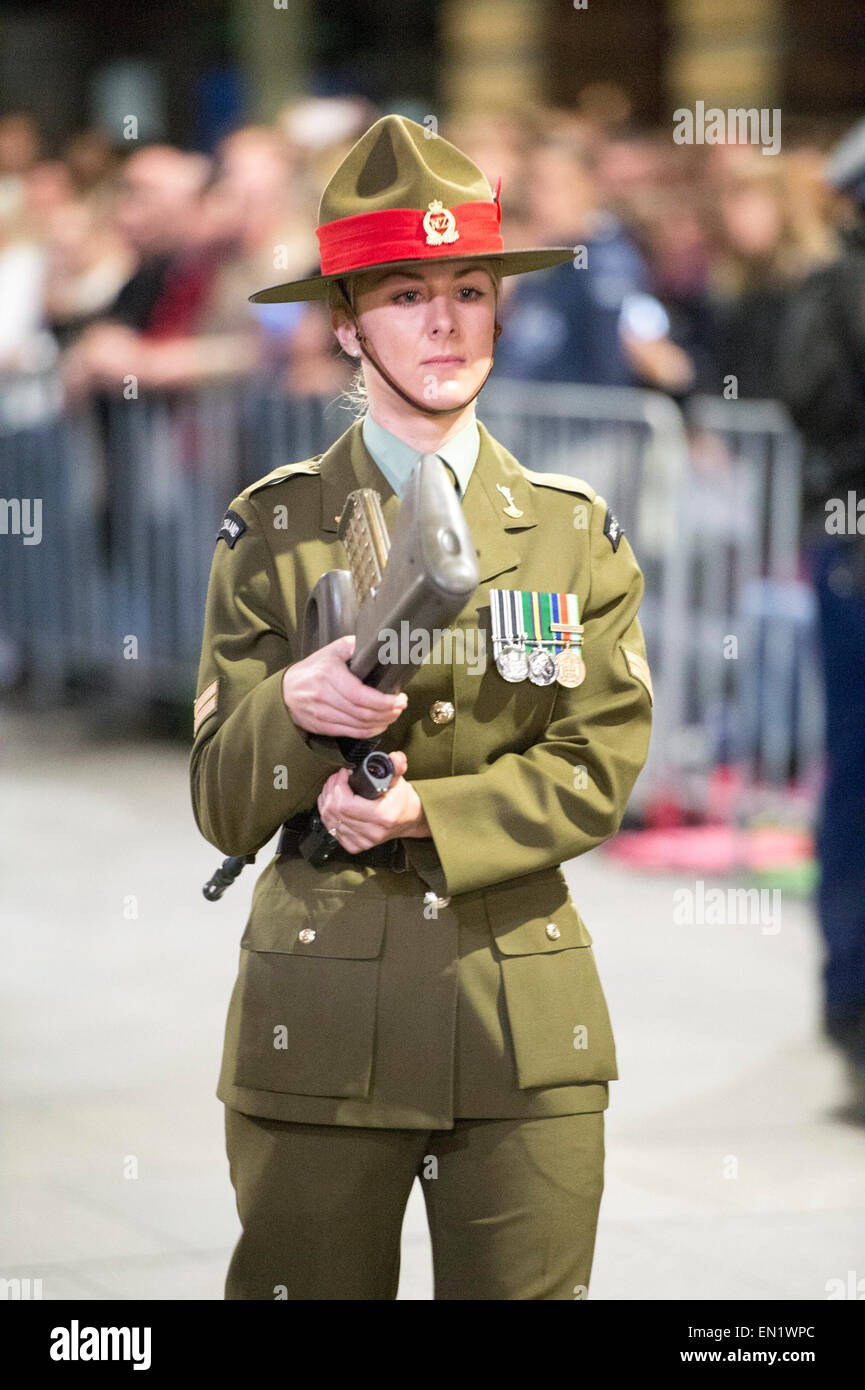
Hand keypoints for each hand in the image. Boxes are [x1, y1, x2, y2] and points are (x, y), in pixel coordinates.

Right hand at [282, 634, 407, 737]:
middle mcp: (325, 696)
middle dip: (387, 712)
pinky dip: (368, 731)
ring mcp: (322, 714)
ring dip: (381, 723)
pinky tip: (379, 725)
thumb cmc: (312, 670)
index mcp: (329, 675)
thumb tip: (377, 644)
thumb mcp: (331, 651)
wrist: (285, 690)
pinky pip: (351, 733)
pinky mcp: (322, 727)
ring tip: (393, 715)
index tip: (399, 698)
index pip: (361, 695)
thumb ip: (353, 646)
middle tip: (400, 707)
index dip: (384, 701)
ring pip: (358, 725)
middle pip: (363, 712)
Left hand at [317, 751, 429, 851]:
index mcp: (382, 816)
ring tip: (334, 788)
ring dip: (327, 800)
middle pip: (334, 811)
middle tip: (337, 778)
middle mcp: (372, 832)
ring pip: (329, 820)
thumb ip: (396, 767)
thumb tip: (395, 757)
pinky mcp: (355, 846)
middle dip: (331, 789)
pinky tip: (333, 804)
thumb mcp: (399, 780)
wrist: (408, 819)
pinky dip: (328, 815)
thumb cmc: (401, 799)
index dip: (338, 785)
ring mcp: (363, 841)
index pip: (345, 804)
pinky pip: (331, 829)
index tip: (344, 774)